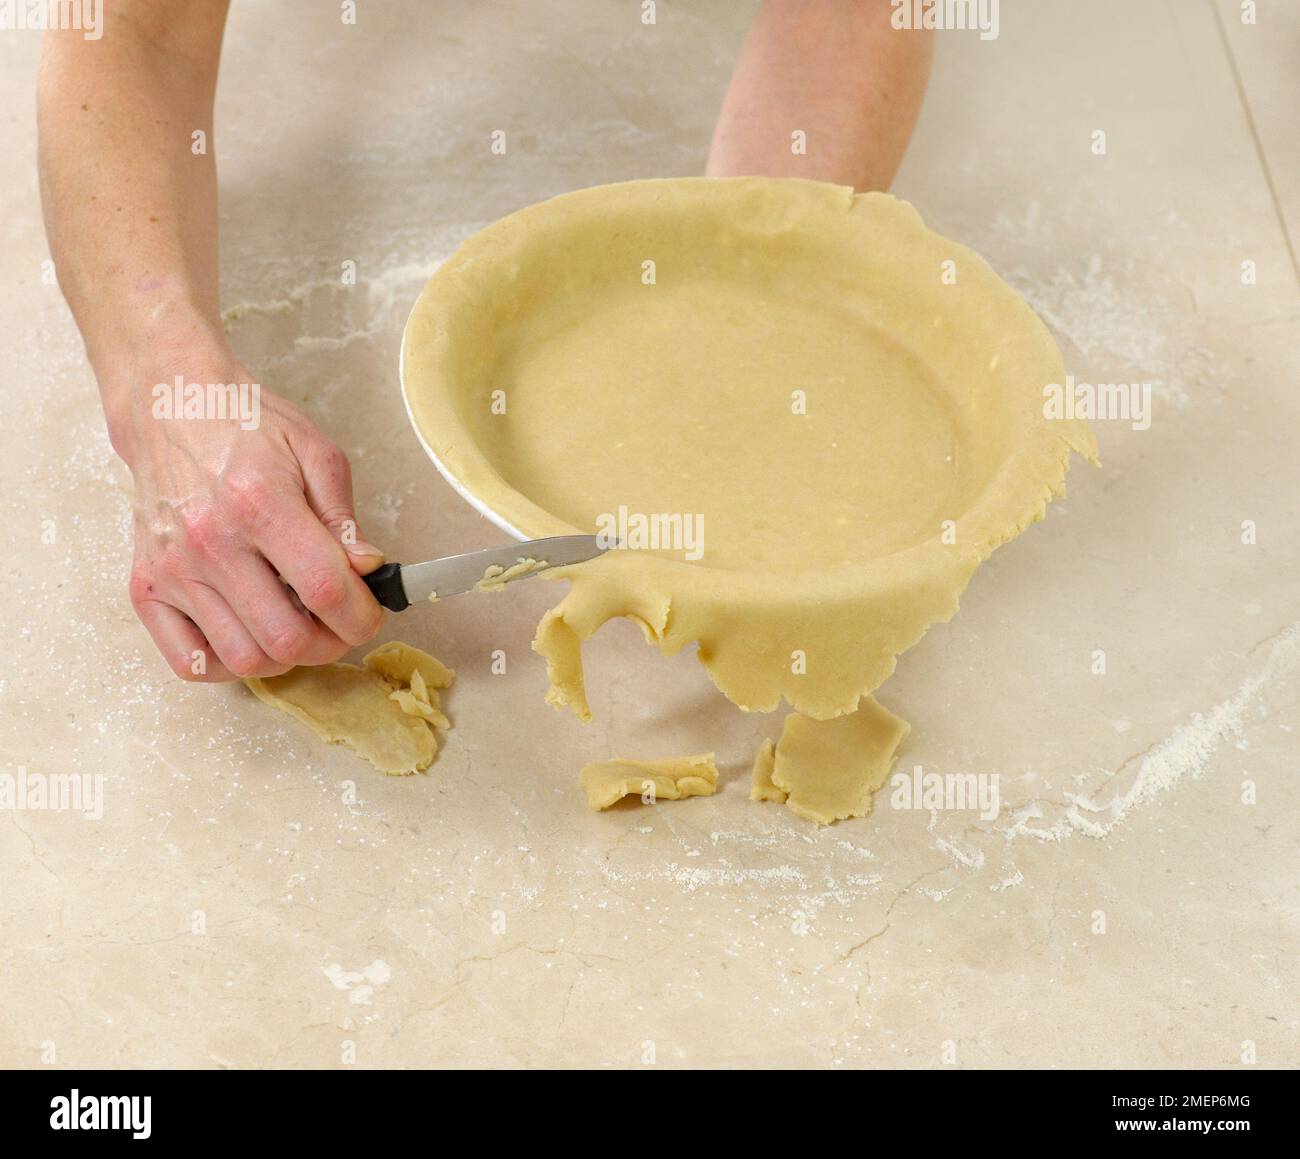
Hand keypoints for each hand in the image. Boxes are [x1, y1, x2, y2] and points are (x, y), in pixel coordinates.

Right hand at [118, 354, 385, 680]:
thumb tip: (368, 571)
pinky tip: (251, 634)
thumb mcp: (316, 453)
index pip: (325, 590)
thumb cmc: (247, 427)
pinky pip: (190, 662)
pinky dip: (229, 665)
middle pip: (287, 639)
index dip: (362, 616)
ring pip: (245, 660)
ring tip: (298, 625)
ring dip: (285, 657)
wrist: (171, 409)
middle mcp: (210, 543)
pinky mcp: (145, 588)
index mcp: (260, 505)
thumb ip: (344, 519)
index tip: (371, 612)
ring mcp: (172, 571)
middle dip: (331, 643)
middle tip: (340, 623)